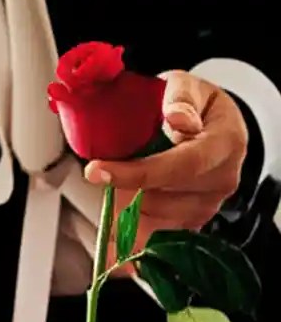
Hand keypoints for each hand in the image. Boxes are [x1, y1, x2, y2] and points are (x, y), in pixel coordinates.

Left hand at [82, 70, 247, 274]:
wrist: (208, 124)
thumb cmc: (194, 105)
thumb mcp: (186, 87)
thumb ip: (179, 98)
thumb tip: (176, 118)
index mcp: (224, 143)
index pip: (180, 166)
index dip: (136, 174)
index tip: (96, 171)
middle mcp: (221, 180)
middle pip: (163, 198)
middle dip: (123, 189)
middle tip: (99, 172)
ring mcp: (207, 205)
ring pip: (154, 219)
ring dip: (125, 204)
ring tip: (119, 178)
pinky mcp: (190, 223)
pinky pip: (154, 235)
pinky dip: (129, 227)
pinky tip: (117, 213)